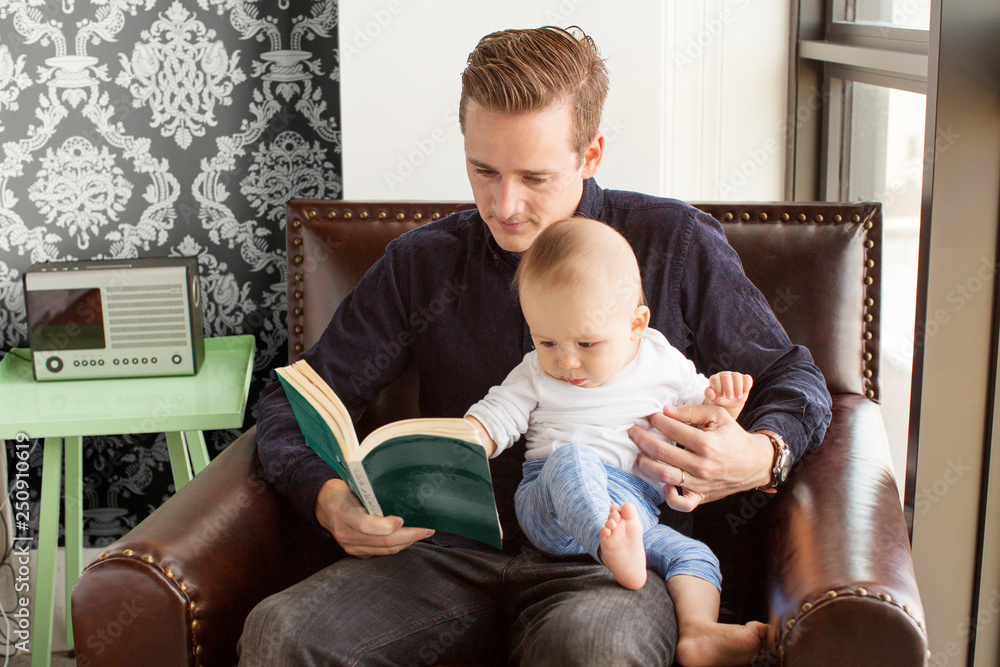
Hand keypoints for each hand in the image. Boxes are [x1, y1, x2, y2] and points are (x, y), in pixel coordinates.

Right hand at [315, 479, 432, 556]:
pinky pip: (381, 553)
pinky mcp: (356, 553)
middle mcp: (346, 534)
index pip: (366, 525)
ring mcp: (351, 547)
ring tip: (423, 533)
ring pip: (385, 550)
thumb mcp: (356, 487)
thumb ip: (373, 496)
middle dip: (409, 536)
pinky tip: (409, 538)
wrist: (326, 506)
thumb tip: (404, 495)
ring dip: (407, 542)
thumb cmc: (346, 492)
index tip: (403, 519)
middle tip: (427, 529)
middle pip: (382, 541)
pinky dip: (397, 546)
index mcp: (345, 513)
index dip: (387, 525)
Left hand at [629, 404, 772, 511]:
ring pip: (664, 477)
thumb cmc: (733, 437)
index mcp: (706, 443)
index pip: (671, 429)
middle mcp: (702, 465)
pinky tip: (663, 483)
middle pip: (662, 452)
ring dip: (646, 464)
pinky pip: (681, 504)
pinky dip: (668, 495)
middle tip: (633, 431)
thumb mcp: (718, 416)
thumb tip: (665, 411)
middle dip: (642, 439)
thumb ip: (691, 411)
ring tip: (639, 455)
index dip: (656, 420)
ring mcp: (701, 484)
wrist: (755, 463)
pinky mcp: (702, 497)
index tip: (649, 416)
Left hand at [704, 372, 752, 418]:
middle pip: (726, 377)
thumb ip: (710, 395)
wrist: (731, 401)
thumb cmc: (720, 398)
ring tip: (738, 397)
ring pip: (737, 376)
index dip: (717, 386)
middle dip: (728, 387)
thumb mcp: (714, 398)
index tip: (720, 395)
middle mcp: (725, 375)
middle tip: (729, 398)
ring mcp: (735, 375)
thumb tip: (710, 392)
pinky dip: (747, 384)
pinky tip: (745, 392)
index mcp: (715, 379)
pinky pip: (747, 378)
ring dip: (738, 387)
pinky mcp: (744, 379)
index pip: (714, 379)